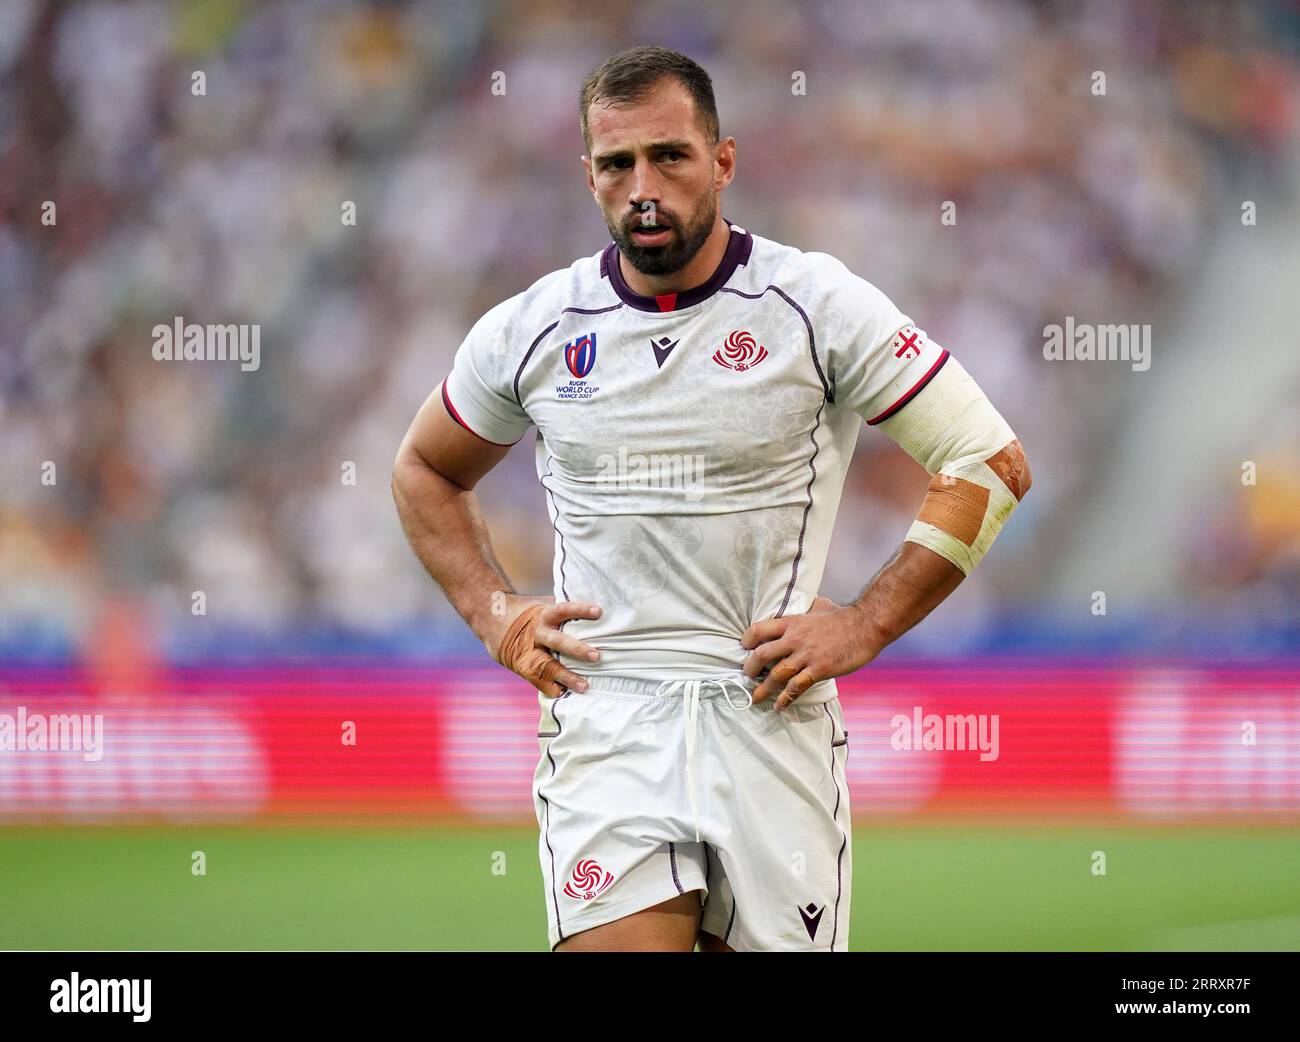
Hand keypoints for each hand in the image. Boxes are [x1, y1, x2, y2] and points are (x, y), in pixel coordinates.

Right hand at [483, 594, 602, 695]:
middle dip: (577, 649)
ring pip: (547, 665)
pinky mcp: (522, 666)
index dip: (580, 610)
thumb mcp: (541, 605)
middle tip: (597, 657)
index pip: (563, 609)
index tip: (599, 611)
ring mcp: (528, 651)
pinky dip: (551, 688)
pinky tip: (564, 694)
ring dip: (566, 676)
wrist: (491, 621)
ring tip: (584, 686)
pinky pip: (537, 680)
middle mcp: (536, 633)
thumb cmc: (526, 613)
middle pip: (557, 641)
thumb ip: (562, 611)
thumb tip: (594, 610)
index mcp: (542, 614)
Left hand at [741, 596, 879, 709]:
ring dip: (763, 688)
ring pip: (776, 675)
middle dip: (750, 668)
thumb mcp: (819, 606)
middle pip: (761, 655)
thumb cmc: (843, 616)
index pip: (758, 630)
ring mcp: (806, 655)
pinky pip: (796, 687)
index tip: (745, 649)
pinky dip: (785, 699)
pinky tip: (779, 706)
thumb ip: (807, 608)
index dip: (747, 640)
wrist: (866, 626)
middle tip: (747, 675)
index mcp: (792, 623)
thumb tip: (807, 604)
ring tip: (756, 697)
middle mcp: (794, 639)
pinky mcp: (819, 669)